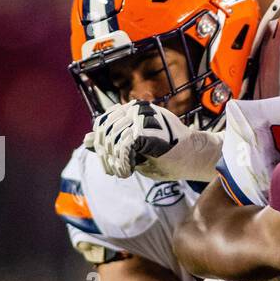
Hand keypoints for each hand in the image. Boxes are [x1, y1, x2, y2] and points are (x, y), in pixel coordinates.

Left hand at [83, 100, 222, 180]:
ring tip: (123, 171)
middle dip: (105, 154)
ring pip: (112, 139)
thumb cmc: (167, 156)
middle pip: (104, 130)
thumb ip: (112, 142)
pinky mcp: (146, 128)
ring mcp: (141, 116)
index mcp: (132, 110)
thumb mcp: (134, 150)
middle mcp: (135, 109)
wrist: (193, 157)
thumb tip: (86, 139)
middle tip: (115, 170)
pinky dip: (123, 162)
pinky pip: (123, 147)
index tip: (108, 162)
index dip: (100, 143)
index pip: (102, 122)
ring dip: (115, 160)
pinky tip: (129, 171)